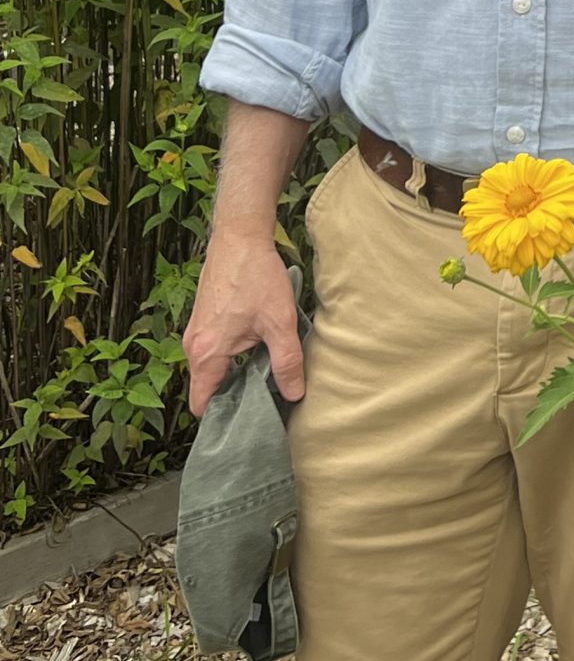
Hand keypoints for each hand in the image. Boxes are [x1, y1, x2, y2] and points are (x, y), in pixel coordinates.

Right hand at [182, 235, 304, 416]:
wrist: (239, 236)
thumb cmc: (256, 277)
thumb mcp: (280, 322)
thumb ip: (287, 362)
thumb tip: (294, 395)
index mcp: (206, 354)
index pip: (202, 405)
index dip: (223, 419)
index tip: (248, 424)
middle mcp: (193, 347)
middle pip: (208, 389)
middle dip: (234, 398)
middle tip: (265, 402)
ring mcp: (196, 332)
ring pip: (212, 369)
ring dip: (235, 375)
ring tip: (265, 377)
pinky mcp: (203, 319)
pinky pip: (213, 351)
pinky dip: (231, 358)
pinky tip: (257, 350)